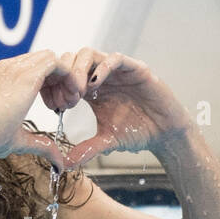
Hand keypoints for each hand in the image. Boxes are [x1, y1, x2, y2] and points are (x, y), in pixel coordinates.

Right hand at [0, 50, 76, 172]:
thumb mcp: (21, 139)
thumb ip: (41, 144)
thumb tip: (59, 163)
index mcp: (2, 78)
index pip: (33, 68)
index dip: (49, 85)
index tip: (55, 106)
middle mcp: (8, 68)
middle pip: (43, 61)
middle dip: (59, 81)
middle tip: (65, 105)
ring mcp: (15, 67)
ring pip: (52, 59)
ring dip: (65, 78)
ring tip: (69, 102)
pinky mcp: (27, 73)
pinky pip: (57, 62)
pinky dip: (69, 77)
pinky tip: (71, 97)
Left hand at [41, 48, 191, 167]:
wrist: (164, 133)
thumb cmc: (136, 132)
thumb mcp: (107, 141)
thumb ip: (87, 149)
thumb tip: (65, 164)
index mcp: (90, 89)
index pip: (64, 76)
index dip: (56, 87)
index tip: (55, 107)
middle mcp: (101, 75)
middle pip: (71, 59)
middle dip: (64, 77)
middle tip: (66, 100)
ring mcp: (117, 70)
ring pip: (89, 54)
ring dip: (78, 70)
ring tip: (77, 92)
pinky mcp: (135, 69)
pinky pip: (115, 58)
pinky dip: (102, 67)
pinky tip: (95, 84)